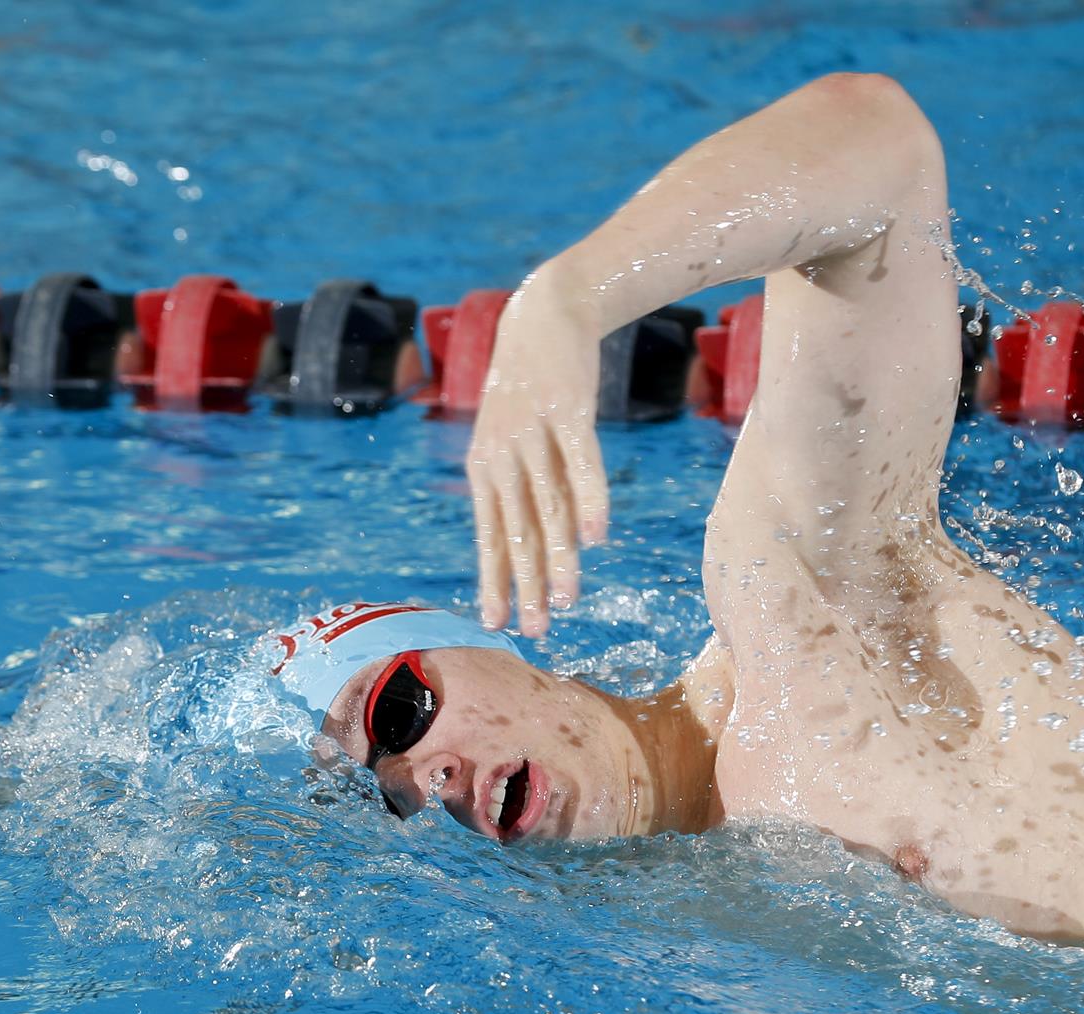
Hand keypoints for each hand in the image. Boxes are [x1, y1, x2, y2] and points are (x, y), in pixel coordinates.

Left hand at [464, 275, 609, 635]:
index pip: (492, 536)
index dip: (496, 580)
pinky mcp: (567, 411)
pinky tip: (598, 537)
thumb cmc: (534, 390)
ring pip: (548, 506)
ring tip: (568, 598)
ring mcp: (533, 433)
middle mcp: (502, 456)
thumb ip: (535, 491)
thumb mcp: (521, 440)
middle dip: (526, 585)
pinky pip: (582, 463)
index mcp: (485, 469)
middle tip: (537, 630)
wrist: (543, 314)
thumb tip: (563, 545)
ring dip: (558, 556)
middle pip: (518, 531)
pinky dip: (590, 500)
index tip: (501, 624)